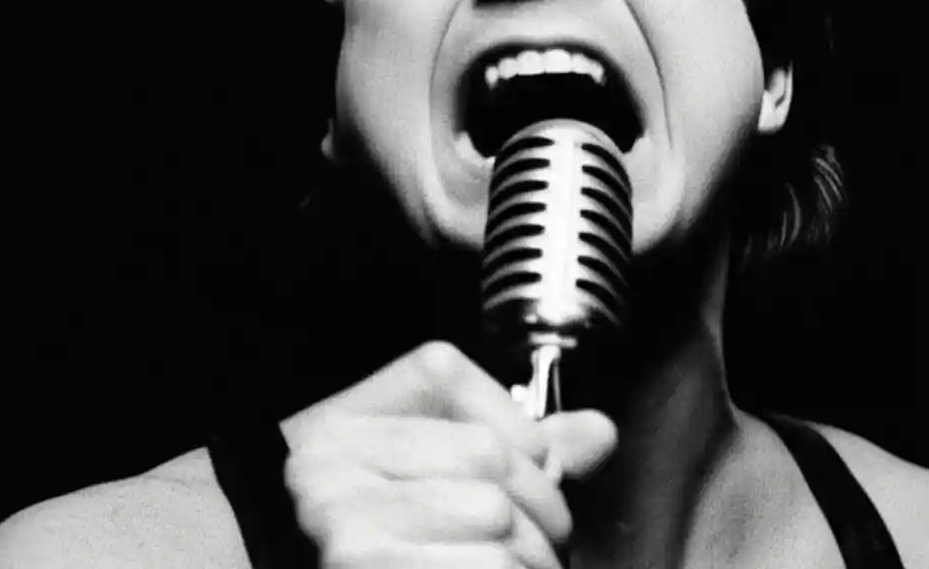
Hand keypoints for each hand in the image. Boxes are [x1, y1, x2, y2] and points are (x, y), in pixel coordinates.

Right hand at [282, 341, 617, 568]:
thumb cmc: (376, 545)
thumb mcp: (426, 476)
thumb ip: (514, 449)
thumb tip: (597, 432)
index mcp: (343, 426)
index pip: (446, 377)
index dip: (520, 429)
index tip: (530, 465)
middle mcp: (331, 469)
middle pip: (488, 455)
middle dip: (542, 505)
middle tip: (539, 536)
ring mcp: (346, 527)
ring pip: (495, 518)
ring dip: (532, 555)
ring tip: (512, 565)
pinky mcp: (365, 568)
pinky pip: (489, 567)